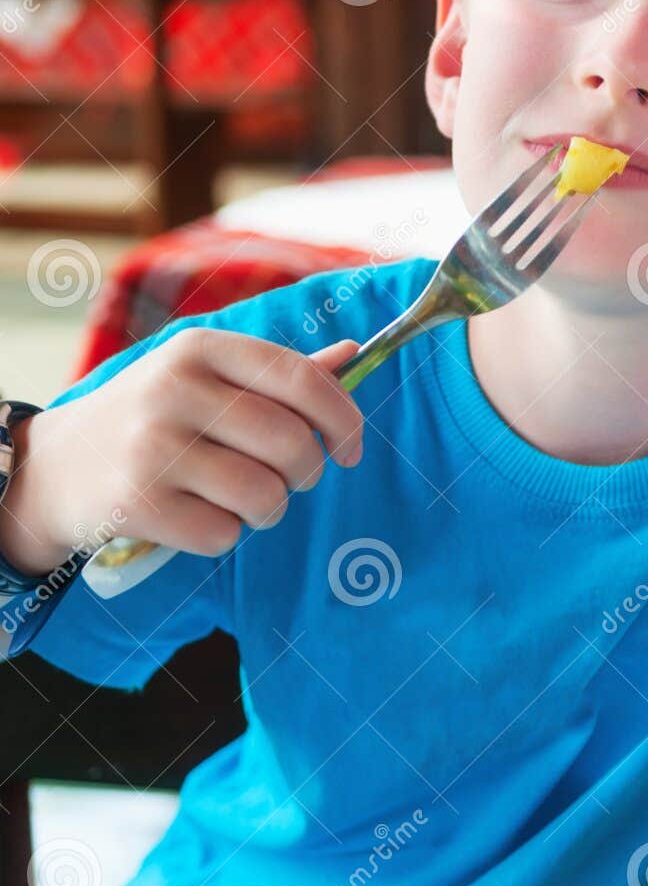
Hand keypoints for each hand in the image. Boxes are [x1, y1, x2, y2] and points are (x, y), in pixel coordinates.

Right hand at [0, 331, 363, 574]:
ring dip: (267, 510)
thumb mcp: (203, 379)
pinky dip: (223, 535)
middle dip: (305, 473)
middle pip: (291, 443)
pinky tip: (195, 516)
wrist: (55, 467)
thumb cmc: (151, 420)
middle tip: (289, 480)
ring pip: (264, 495)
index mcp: (200, 349)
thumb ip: (277, 373)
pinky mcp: (136, 503)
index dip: (343, 418)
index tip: (350, 449)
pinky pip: (223, 534)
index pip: (301, 378)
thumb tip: (353, 354)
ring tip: (243, 501)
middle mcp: (174, 390)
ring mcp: (152, 447)